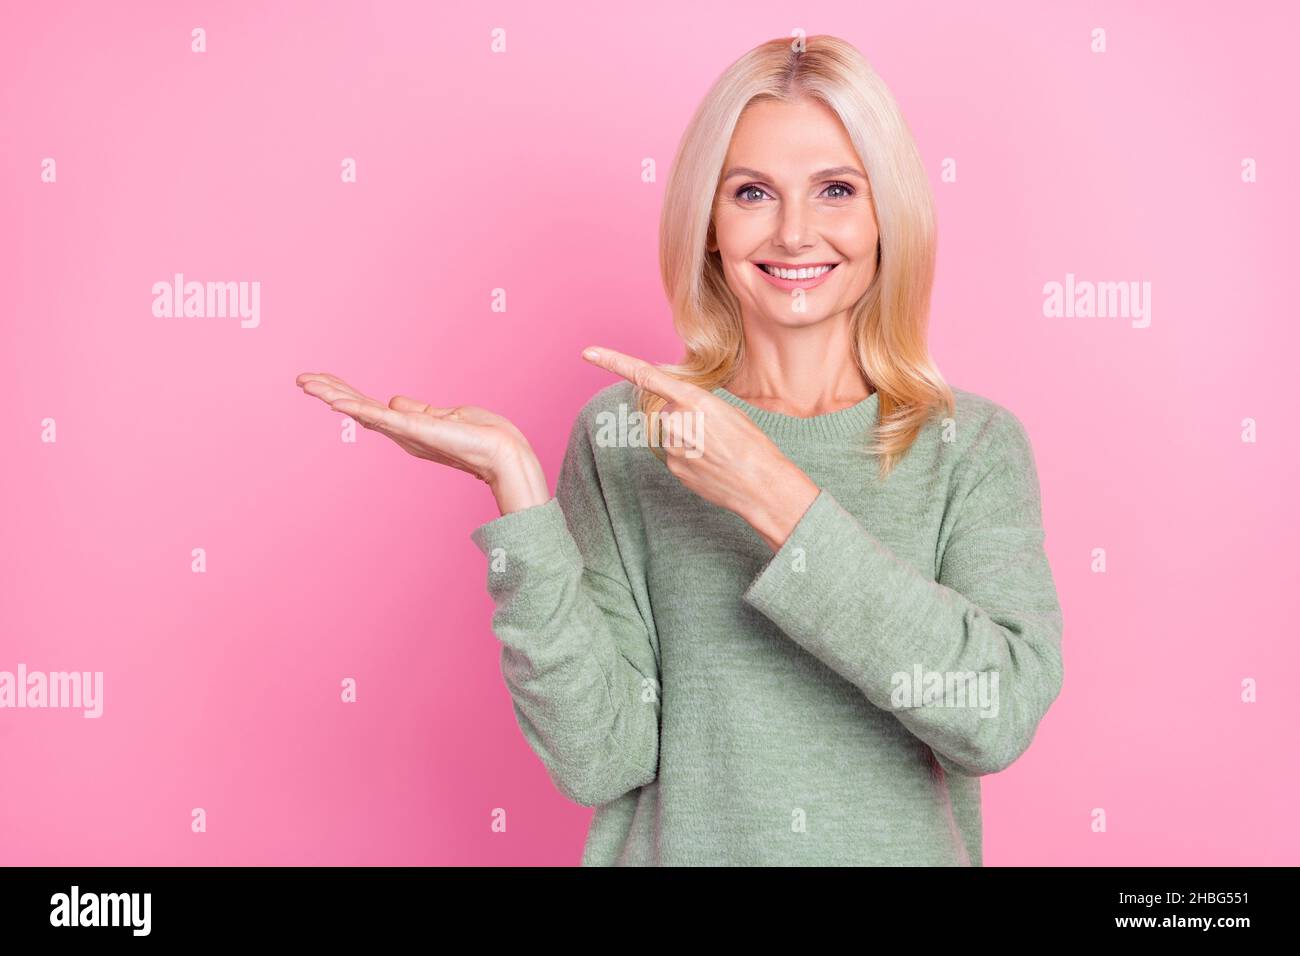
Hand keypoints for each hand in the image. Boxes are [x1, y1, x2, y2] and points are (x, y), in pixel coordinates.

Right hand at [294, 371, 549, 514]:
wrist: (501, 452)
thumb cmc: (480, 435)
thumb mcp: (442, 414)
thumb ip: (416, 410)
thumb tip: (394, 400)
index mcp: (406, 427)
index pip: (368, 406)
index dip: (345, 393)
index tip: (322, 381)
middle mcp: (400, 432)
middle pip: (357, 407)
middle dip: (329, 392)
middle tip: (301, 379)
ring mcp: (404, 431)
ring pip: (360, 410)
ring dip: (332, 395)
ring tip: (306, 383)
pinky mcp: (413, 429)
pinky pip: (378, 416)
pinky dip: (355, 408)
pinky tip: (334, 400)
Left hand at [580, 347, 819, 549]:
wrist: (762, 485)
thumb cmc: (752, 446)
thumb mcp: (727, 411)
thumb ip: (695, 405)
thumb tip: (675, 414)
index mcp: (694, 400)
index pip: (646, 375)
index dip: (613, 362)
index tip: (588, 353)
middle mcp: (677, 422)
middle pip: (667, 413)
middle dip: (684, 421)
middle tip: (715, 436)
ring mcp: (672, 448)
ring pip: (670, 436)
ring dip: (688, 441)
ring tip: (716, 452)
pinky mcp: (672, 468)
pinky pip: (674, 456)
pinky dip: (690, 459)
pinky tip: (711, 466)